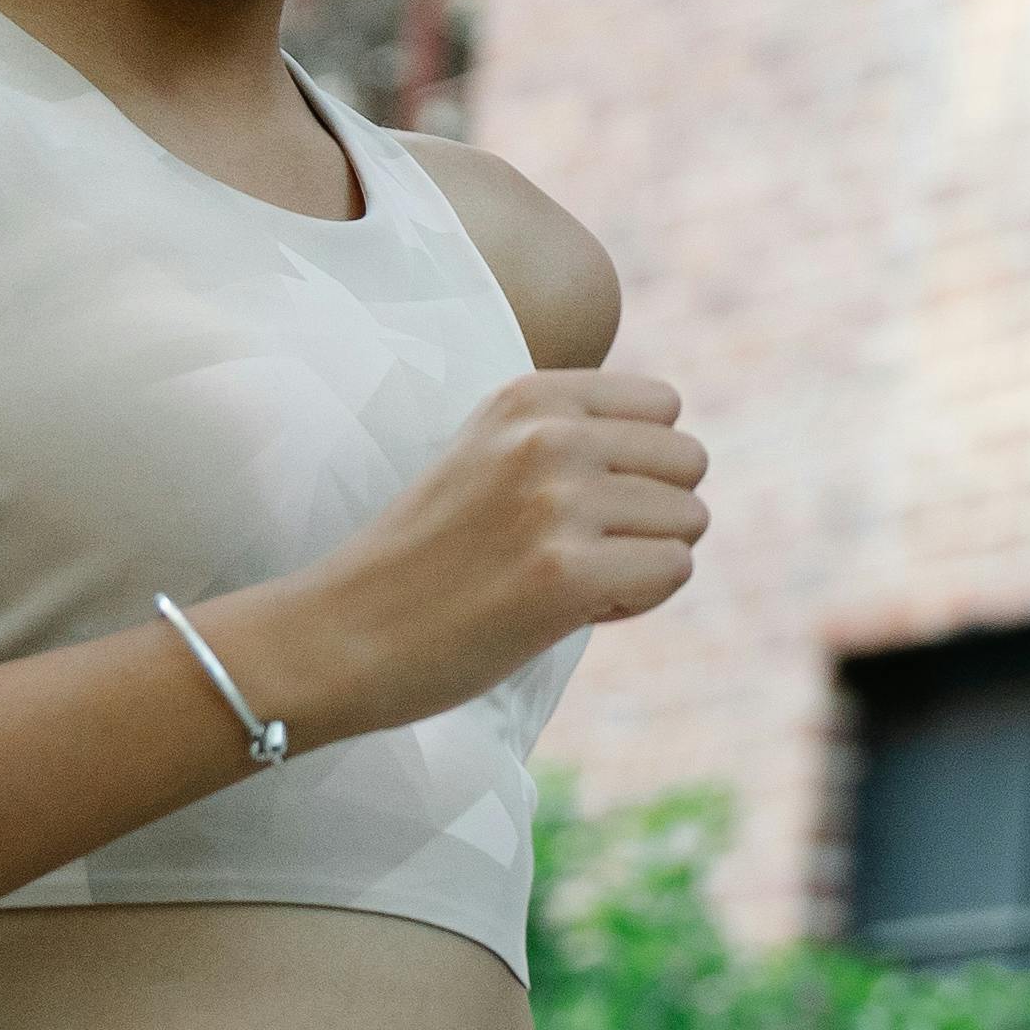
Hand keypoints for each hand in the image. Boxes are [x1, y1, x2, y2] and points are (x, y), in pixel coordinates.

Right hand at [228, 370, 708, 739]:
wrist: (339, 633)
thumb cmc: (425, 557)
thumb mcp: (491, 453)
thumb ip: (571, 436)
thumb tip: (685, 451)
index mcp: (529, 396)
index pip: (665, 405)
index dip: (638, 465)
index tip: (576, 504)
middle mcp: (548, 435)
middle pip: (690, 462)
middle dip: (652, 515)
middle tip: (576, 550)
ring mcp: (557, 501)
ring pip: (689, 521)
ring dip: (641, 563)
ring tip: (561, 581)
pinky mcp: (565, 573)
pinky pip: (673, 570)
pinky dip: (635, 602)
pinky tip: (566, 610)